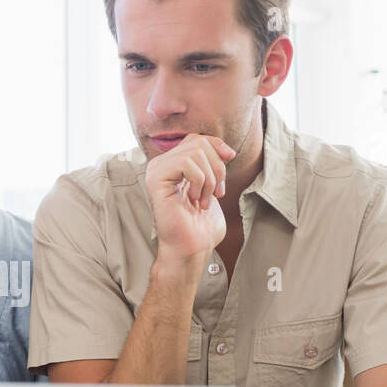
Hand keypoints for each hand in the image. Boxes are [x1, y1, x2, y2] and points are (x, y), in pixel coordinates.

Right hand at [145, 134, 233, 261]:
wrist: (191, 247)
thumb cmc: (200, 225)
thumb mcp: (212, 187)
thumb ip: (213, 165)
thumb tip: (226, 149)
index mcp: (172, 165)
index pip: (196, 139)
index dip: (216, 145)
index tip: (230, 158)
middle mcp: (161, 164)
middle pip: (198, 143)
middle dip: (217, 167)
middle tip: (217, 192)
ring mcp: (156, 170)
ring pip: (195, 152)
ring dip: (210, 178)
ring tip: (205, 199)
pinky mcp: (155, 179)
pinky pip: (187, 163)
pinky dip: (200, 181)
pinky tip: (195, 199)